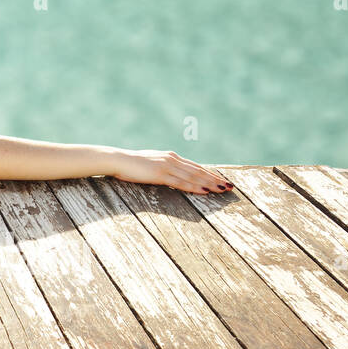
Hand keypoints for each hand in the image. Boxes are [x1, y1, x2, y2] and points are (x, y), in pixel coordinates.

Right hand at [111, 149, 232, 194]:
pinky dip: (195, 187)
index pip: (195, 166)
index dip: (210, 173)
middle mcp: (172, 159)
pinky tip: (205, 192)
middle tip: (230, 187)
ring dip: (210, 184)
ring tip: (223, 190)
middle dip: (215, 179)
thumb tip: (170, 174)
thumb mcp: (150, 164)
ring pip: (193, 176)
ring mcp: (167, 166)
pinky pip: (181, 182)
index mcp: (171, 156)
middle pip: (198, 171)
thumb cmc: (130, 164)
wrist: (117, 160)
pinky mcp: (160, 174)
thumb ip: (162, 167)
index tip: (221, 180)